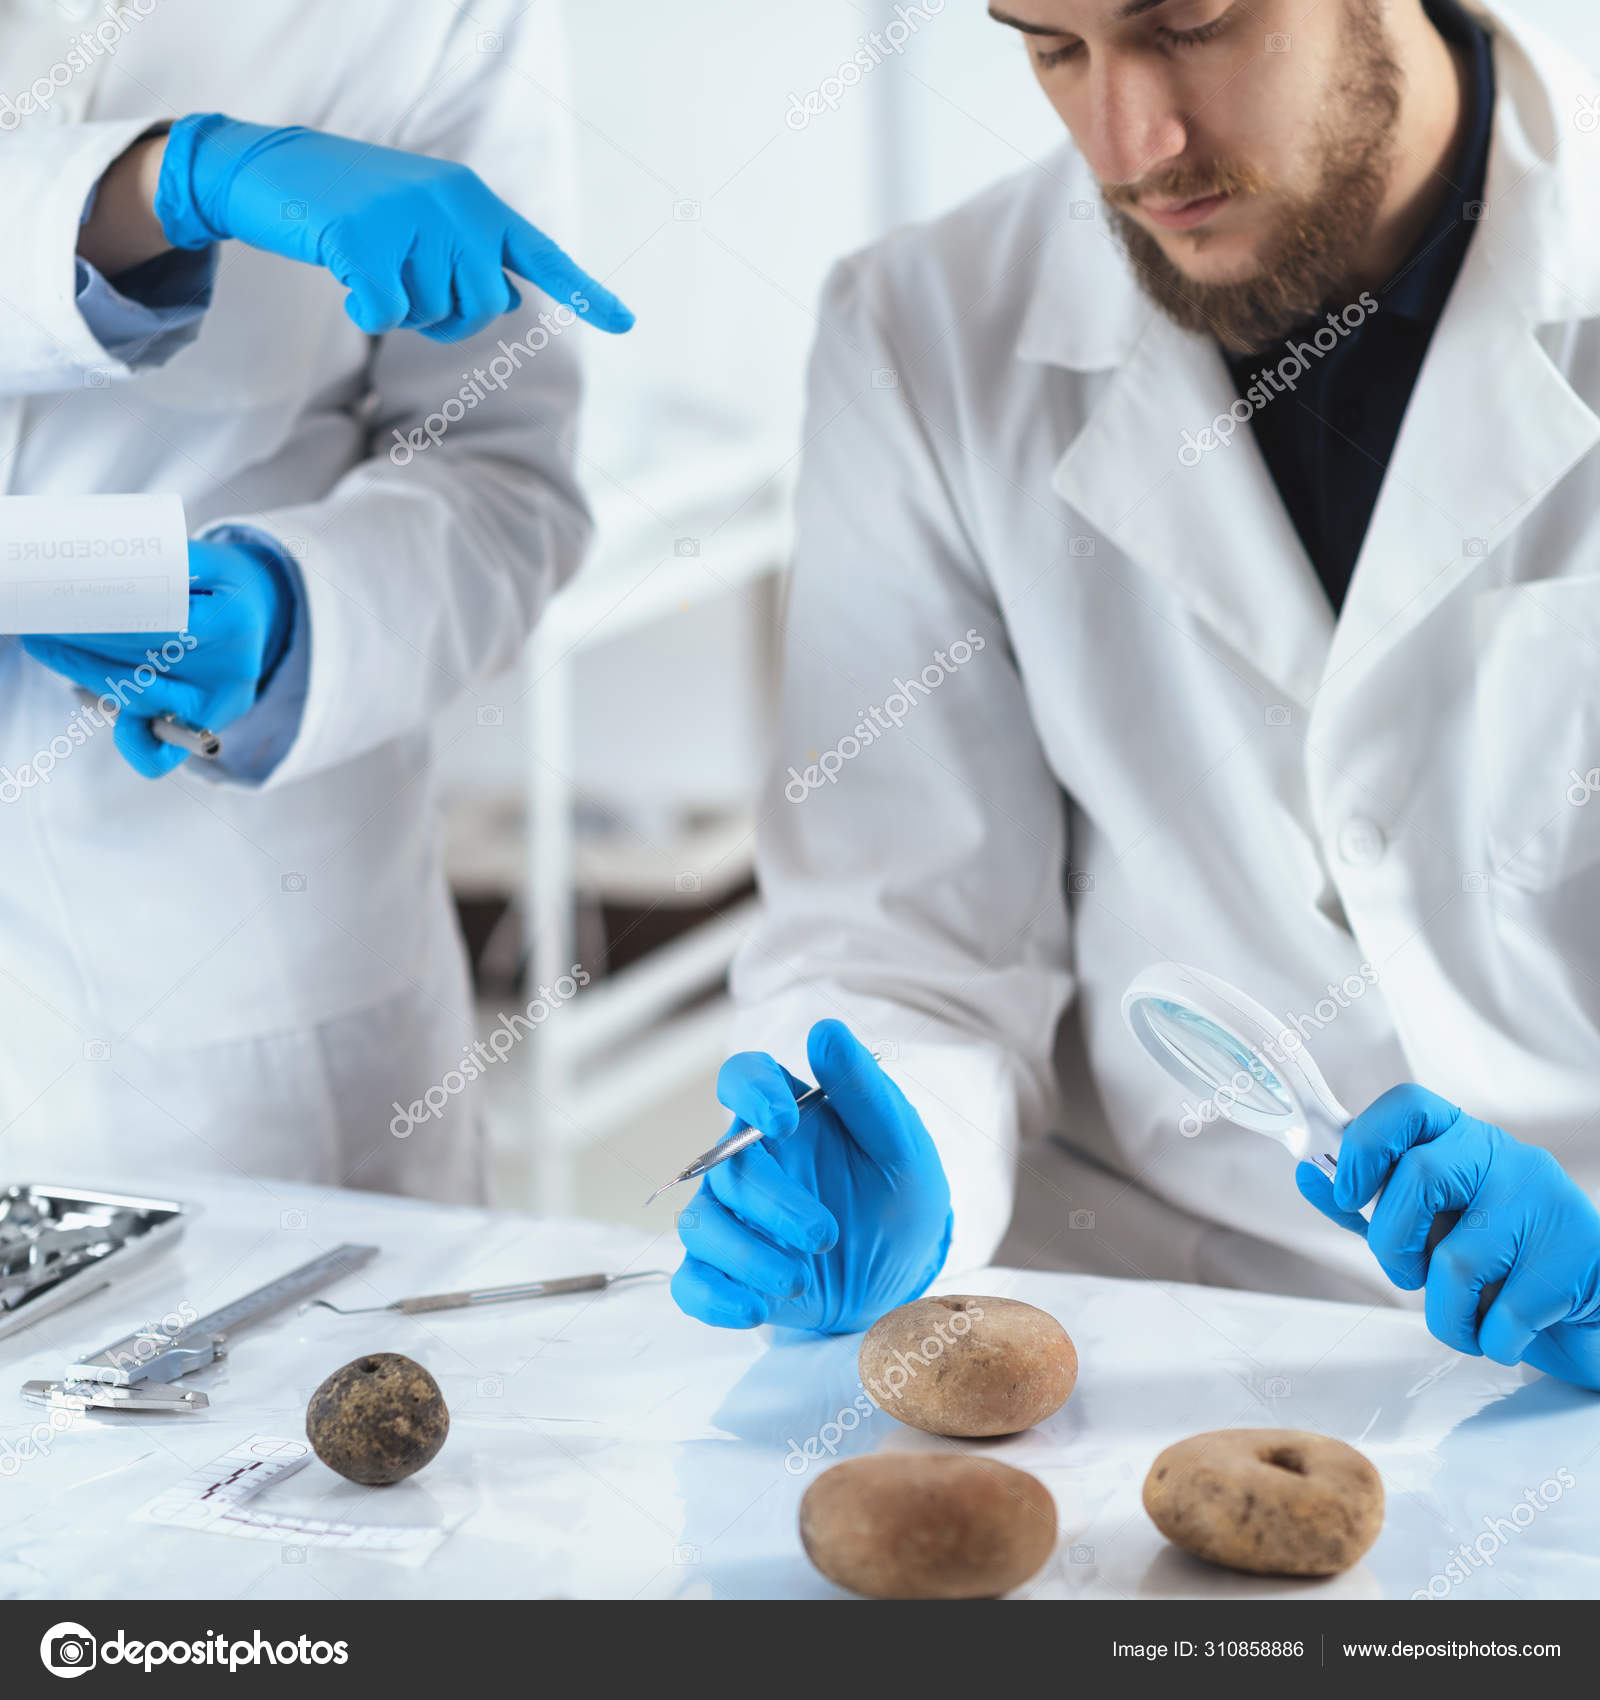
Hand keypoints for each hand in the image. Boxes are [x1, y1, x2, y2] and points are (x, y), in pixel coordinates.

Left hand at [23, 537, 294, 777]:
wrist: (267, 618)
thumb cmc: (225, 585)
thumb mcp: (207, 561)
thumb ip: (165, 563)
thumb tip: (102, 568)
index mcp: (232, 625)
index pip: (153, 630)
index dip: (100, 623)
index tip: (59, 606)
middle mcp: (229, 675)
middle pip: (139, 669)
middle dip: (80, 647)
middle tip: (40, 625)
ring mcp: (216, 708)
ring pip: (138, 703)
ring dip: (86, 675)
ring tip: (48, 645)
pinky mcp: (205, 729)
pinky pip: (159, 757)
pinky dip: (128, 741)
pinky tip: (98, 701)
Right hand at [154, 114, 632, 342]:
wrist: (268, 167)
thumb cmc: (352, 206)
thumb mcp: (422, 222)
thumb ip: (470, 256)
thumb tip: (511, 300)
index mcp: (473, 200)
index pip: (540, 253)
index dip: (583, 293)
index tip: (627, 324)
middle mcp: (453, 204)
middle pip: (480, 308)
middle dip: (445, 318)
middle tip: (404, 285)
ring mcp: (408, 217)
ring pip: (431, 314)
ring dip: (401, 311)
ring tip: (371, 264)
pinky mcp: (362, 238)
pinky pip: (386, 314)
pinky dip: (366, 310)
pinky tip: (346, 277)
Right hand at [671, 1021, 953, 1333]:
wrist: (904, 1272)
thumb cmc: (900, 1195)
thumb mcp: (901, 1144)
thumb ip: (863, 1090)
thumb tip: (824, 1032)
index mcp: (786, 1113)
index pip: (743, 1077)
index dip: (751, 1092)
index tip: (784, 1121)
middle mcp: (750, 1159)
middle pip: (725, 1166)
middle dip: (772, 1204)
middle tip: (826, 1235)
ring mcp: (733, 1217)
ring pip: (701, 1225)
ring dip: (745, 1255)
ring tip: (799, 1279)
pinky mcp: (728, 1272)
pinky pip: (692, 1282)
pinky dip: (714, 1297)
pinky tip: (754, 1309)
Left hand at [1297, 1084, 1599, 1390]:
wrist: (1590, 1303)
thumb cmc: (1500, 1258)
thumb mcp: (1429, 1225)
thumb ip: (1368, 1202)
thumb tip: (1309, 1172)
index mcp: (1463, 1140)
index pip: (1408, 1105)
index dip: (1366, 1144)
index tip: (1347, 1191)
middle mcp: (1506, 1158)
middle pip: (1421, 1176)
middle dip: (1393, 1242)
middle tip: (1408, 1273)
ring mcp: (1545, 1203)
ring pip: (1456, 1259)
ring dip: (1443, 1312)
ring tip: (1462, 1317)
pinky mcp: (1574, 1258)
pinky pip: (1503, 1314)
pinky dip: (1487, 1339)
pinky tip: (1503, 1332)